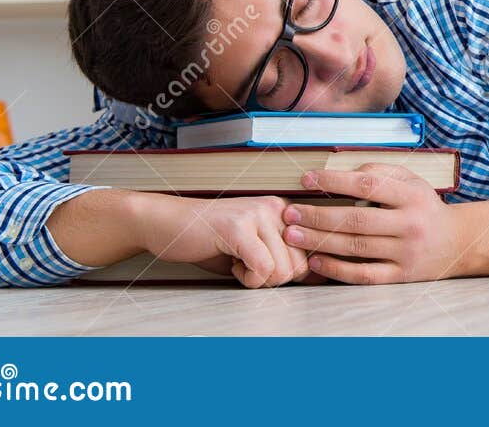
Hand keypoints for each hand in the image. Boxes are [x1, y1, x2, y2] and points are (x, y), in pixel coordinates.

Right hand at [131, 193, 308, 288]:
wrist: (166, 224)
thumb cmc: (211, 241)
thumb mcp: (257, 249)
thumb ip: (288, 259)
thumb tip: (322, 276)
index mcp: (286, 210)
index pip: (313, 254)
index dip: (291, 273)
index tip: (267, 268)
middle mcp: (278, 207)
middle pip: (301, 266)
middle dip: (274, 280)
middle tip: (249, 267)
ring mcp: (258, 214)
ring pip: (283, 270)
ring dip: (259, 280)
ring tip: (239, 263)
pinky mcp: (238, 227)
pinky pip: (262, 269)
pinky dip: (247, 279)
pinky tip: (233, 266)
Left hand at [283, 163, 488, 283]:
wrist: (458, 242)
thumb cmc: (424, 207)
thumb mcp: (412, 180)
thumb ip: (382, 171)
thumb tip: (346, 172)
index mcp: (411, 195)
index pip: (368, 184)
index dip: (335, 180)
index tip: (307, 179)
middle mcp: (410, 224)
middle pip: (356, 219)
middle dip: (318, 215)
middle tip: (289, 212)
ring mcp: (406, 252)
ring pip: (356, 248)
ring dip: (320, 241)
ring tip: (293, 235)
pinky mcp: (401, 276)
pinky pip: (364, 275)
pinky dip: (337, 269)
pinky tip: (316, 261)